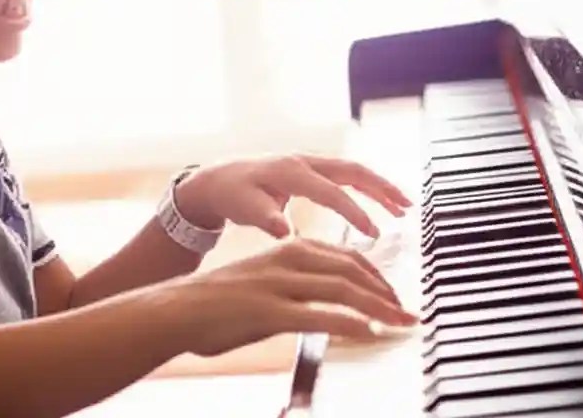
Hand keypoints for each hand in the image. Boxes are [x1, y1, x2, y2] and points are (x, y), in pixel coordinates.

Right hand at [161, 238, 417, 356]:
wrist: (175, 309)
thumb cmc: (218, 303)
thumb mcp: (263, 281)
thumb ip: (295, 285)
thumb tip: (328, 303)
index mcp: (287, 250)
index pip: (345, 256)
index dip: (376, 275)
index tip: (394, 294)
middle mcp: (286, 261)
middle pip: (351, 270)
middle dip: (386, 291)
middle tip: (407, 312)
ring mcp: (278, 285)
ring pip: (342, 289)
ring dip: (379, 306)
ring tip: (400, 323)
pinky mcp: (268, 312)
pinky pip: (319, 316)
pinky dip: (350, 324)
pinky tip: (368, 333)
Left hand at [174, 154, 412, 238]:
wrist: (218, 179)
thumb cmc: (231, 195)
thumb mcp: (244, 208)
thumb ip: (265, 219)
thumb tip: (284, 232)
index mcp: (292, 172)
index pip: (332, 192)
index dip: (355, 212)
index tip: (374, 233)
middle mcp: (305, 162)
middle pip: (353, 170)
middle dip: (381, 188)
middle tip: (406, 208)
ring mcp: (309, 163)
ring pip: (353, 170)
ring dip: (379, 186)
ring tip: (402, 207)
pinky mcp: (310, 169)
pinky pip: (345, 175)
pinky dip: (365, 187)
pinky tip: (379, 202)